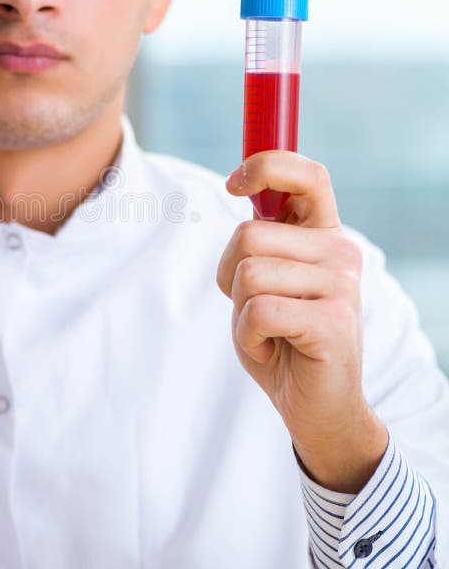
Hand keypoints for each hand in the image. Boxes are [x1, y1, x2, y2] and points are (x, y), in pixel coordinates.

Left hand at [216, 150, 387, 492]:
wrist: (313, 404)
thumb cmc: (280, 338)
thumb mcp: (263, 280)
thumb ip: (259, 239)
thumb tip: (242, 184)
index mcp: (323, 236)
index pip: (307, 176)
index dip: (267, 167)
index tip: (234, 185)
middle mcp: (340, 252)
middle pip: (248, 234)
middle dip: (230, 277)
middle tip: (256, 311)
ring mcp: (342, 285)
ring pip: (248, 273)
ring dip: (240, 312)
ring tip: (268, 332)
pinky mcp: (333, 322)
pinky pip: (258, 310)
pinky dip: (249, 336)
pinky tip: (274, 349)